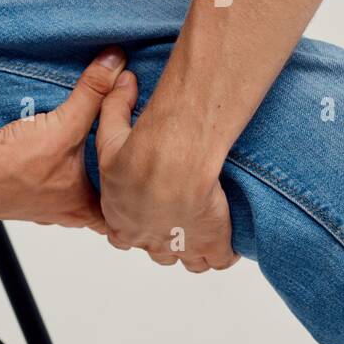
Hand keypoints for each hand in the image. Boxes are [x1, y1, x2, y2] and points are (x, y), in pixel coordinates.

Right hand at [0, 48, 128, 231]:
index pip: (115, 217)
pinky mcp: (11, 198)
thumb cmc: (14, 163)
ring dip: (68, 182)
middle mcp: (58, 214)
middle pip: (89, 207)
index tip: (134, 186)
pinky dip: (41, 176)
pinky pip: (35, 189)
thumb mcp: (65, 123)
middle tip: (111, 165)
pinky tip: (38, 156)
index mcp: (79, 206)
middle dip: (100, 187)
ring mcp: (33, 210)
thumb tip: (115, 63)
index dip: (126, 201)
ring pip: (60, 200)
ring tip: (76, 158)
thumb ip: (93, 91)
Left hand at [95, 70, 239, 272]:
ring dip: (194, 248)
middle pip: (157, 250)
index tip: (149, 206)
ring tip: (207, 229)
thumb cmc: (140, 151)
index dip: (136, 222)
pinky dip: (224, 253)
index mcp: (121, 220)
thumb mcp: (113, 127)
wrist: (171, 161)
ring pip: (187, 261)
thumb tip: (122, 82)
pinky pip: (218, 261)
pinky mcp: (210, 246)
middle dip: (167, 238)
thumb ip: (114, 106)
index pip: (124, 233)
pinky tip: (229, 239)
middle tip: (180, 217)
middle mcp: (148, 240)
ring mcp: (180, 248)